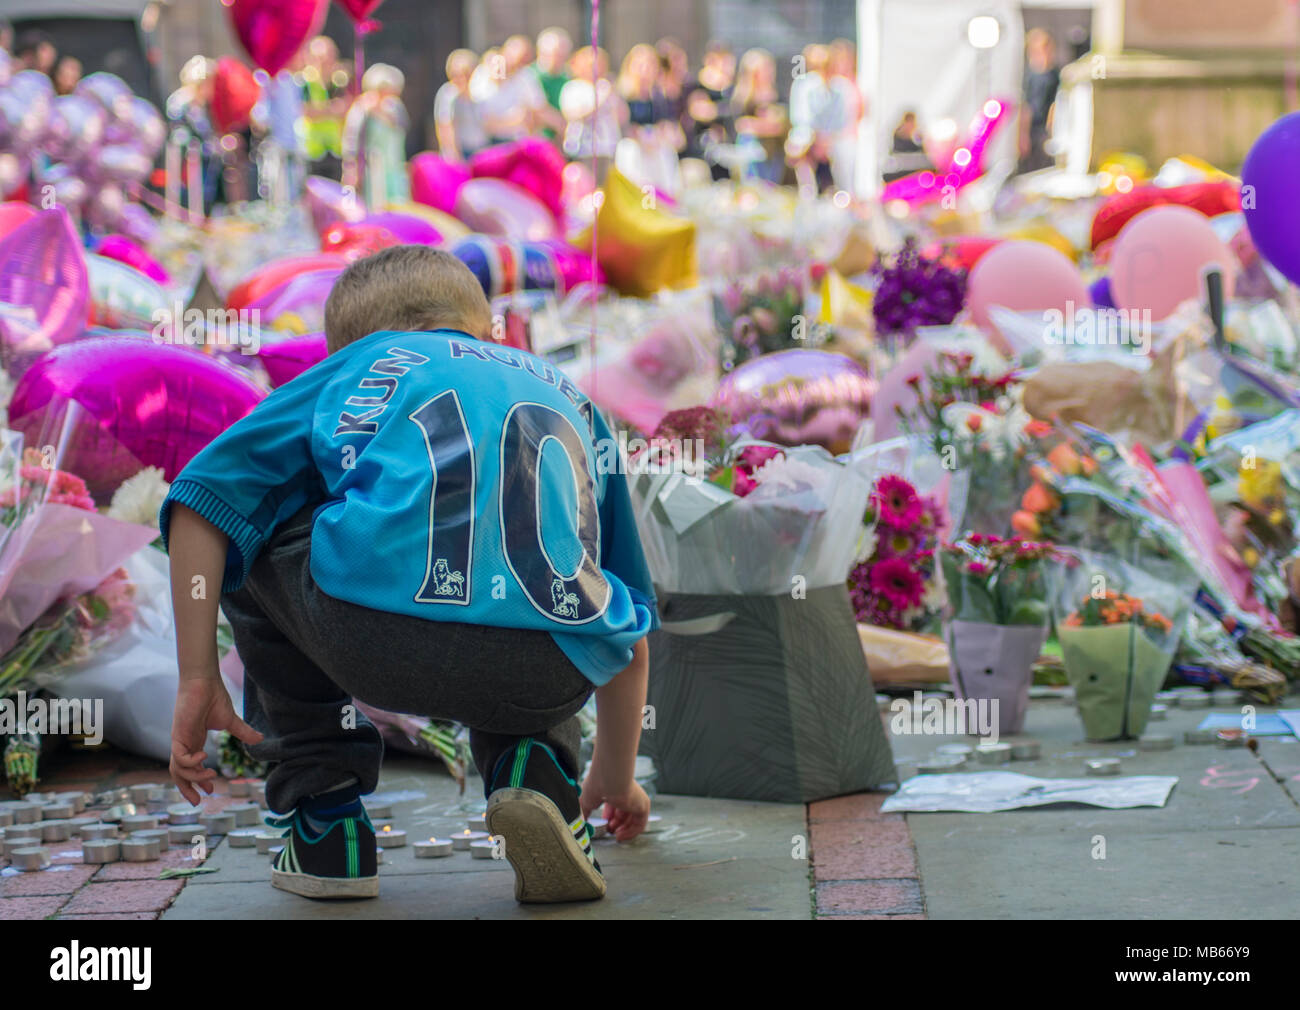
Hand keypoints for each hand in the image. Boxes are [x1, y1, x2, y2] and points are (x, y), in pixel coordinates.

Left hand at [170, 673, 262, 804]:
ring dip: (194, 778)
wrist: (203, 681)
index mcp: (194, 742)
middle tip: (199, 801)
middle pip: (179, 774)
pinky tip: (204, 757)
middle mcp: (184, 745)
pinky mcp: (178, 735)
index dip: (199, 782)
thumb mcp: (231, 720)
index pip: (191, 768)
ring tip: (211, 776)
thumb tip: (260, 739)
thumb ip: (242, 732)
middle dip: (187, 789)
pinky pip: (179, 757)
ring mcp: (180, 741)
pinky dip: (191, 762)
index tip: (210, 791)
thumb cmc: (213, 697)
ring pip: (178, 770)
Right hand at [580, 768, 650, 842]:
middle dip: (616, 824)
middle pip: (625, 813)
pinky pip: (639, 824)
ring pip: (633, 820)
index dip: (609, 816)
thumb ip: (584, 812)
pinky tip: (620, 836)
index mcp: (616, 789)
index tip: (603, 823)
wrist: (608, 781)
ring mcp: (637, 800)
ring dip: (623, 830)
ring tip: (615, 836)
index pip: (616, 805)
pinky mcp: (643, 806)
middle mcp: (628, 793)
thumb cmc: (596, 785)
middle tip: (608, 830)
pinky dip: (630, 833)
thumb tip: (581, 822)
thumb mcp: (586, 801)